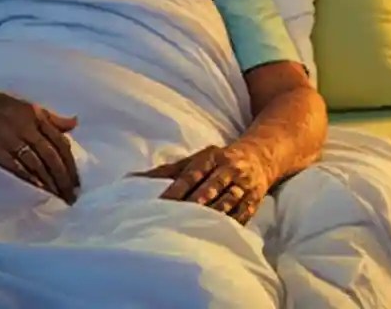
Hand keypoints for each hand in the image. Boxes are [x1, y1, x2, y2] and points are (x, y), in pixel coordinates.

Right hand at [0, 88, 79, 202]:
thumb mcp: (22, 103)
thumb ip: (49, 117)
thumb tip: (74, 123)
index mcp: (35, 115)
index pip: (60, 142)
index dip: (71, 163)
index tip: (78, 180)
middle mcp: (26, 128)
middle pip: (52, 157)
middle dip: (65, 178)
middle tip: (73, 196)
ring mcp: (10, 140)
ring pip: (37, 165)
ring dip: (51, 184)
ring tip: (61, 199)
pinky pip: (16, 168)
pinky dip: (30, 180)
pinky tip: (39, 192)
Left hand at [135, 143, 272, 223]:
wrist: (261, 156)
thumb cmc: (218, 161)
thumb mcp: (194, 160)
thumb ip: (165, 172)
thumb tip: (130, 179)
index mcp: (211, 158)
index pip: (192, 175)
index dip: (177, 189)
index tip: (162, 203)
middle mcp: (229, 169)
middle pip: (211, 187)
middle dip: (197, 202)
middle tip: (180, 217)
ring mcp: (243, 185)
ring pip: (228, 201)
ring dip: (214, 214)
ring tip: (198, 229)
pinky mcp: (254, 199)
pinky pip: (242, 213)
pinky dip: (231, 224)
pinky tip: (219, 234)